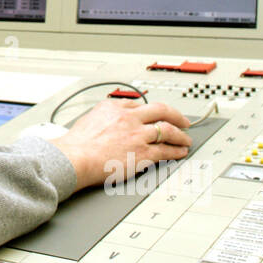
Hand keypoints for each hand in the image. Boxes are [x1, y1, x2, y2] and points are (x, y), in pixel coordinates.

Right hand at [47, 99, 192, 191]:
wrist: (76, 158)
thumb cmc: (76, 145)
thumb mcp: (87, 120)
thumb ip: (101, 118)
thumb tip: (104, 122)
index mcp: (113, 107)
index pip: (137, 104)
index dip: (149, 110)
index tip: (154, 115)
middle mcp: (129, 117)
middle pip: (160, 110)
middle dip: (175, 115)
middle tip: (183, 120)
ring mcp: (138, 134)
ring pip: (168, 130)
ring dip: (180, 134)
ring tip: (186, 139)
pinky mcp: (143, 152)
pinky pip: (166, 150)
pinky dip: (176, 150)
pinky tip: (180, 152)